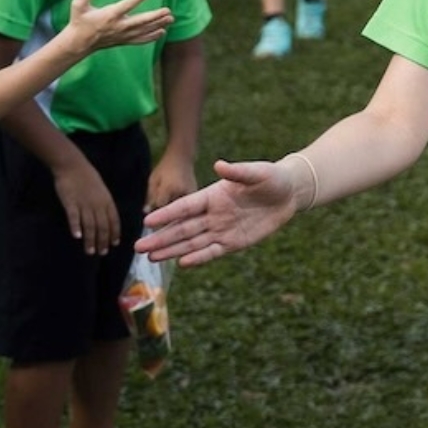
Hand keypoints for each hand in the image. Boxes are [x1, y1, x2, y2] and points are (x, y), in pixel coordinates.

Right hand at [54, 158, 120, 253]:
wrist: (72, 165)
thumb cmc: (87, 177)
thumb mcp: (102, 190)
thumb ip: (104, 204)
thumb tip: (107, 218)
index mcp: (107, 201)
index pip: (114, 221)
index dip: (114, 233)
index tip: (114, 244)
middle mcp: (98, 205)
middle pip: (102, 226)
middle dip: (103, 241)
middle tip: (102, 253)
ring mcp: (84, 204)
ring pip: (90, 225)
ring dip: (91, 240)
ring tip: (90, 251)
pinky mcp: (71, 203)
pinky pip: (74, 217)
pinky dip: (76, 227)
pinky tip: (77, 237)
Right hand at [60, 0, 173, 53]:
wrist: (79, 42)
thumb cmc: (79, 20)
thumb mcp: (77, 4)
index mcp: (109, 15)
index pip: (127, 5)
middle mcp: (118, 26)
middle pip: (141, 21)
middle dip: (156, 16)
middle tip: (168, 10)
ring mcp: (122, 35)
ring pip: (144, 30)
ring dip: (158, 24)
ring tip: (171, 19)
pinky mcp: (123, 41)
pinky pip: (140, 40)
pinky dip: (152, 37)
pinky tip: (162, 32)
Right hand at [139, 159, 303, 267]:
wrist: (289, 193)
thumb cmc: (270, 178)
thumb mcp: (257, 173)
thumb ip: (237, 172)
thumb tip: (219, 165)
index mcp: (212, 195)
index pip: (184, 207)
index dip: (167, 215)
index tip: (147, 221)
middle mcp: (212, 214)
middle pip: (182, 229)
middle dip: (161, 238)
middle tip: (138, 248)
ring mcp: (222, 229)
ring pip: (192, 243)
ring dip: (172, 250)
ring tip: (151, 258)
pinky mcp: (235, 242)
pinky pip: (213, 252)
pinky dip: (199, 257)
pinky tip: (182, 263)